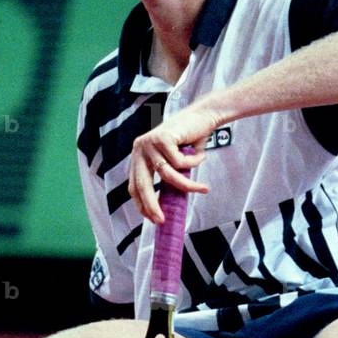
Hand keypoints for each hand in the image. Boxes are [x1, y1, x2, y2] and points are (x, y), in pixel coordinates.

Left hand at [128, 103, 221, 222]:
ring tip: (203, 188)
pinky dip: (194, 162)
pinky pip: (180, 162)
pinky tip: (199, 155)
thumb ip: (164, 177)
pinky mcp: (163, 138)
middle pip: (143, 184)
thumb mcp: (172, 162)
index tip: (153, 218)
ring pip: (168, 174)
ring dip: (187, 185)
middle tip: (162, 219)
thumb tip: (163, 207)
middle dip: (152, 205)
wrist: (201, 117)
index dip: (142, 204)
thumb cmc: (188, 142)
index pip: (134, 186)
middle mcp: (140, 149)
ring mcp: (150, 143)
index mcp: (138, 156)